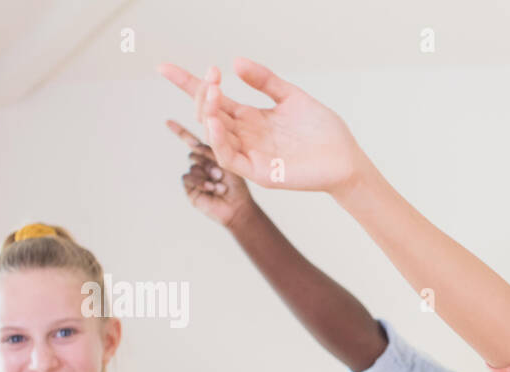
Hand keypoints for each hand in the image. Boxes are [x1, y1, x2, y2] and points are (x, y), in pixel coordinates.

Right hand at [157, 58, 369, 195]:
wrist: (345, 158)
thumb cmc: (323, 131)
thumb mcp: (292, 97)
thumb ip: (265, 80)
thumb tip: (235, 61)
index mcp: (250, 117)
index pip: (213, 99)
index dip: (187, 83)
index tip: (163, 67)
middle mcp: (245, 135)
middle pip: (209, 113)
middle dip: (202, 94)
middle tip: (211, 76)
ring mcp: (250, 154)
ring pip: (215, 135)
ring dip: (208, 113)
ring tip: (211, 92)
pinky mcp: (259, 172)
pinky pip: (230, 157)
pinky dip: (219, 140)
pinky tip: (216, 121)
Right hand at [167, 119, 254, 228]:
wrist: (237, 206)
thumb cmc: (236, 185)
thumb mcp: (226, 163)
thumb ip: (212, 152)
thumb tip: (194, 146)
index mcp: (209, 156)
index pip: (192, 142)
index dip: (179, 131)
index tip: (167, 121)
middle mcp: (200, 164)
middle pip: (193, 153)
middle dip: (208, 162)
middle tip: (220, 174)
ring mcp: (194, 176)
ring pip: (192, 166)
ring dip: (207, 175)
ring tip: (219, 183)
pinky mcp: (190, 188)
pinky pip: (188, 178)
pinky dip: (200, 182)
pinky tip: (211, 188)